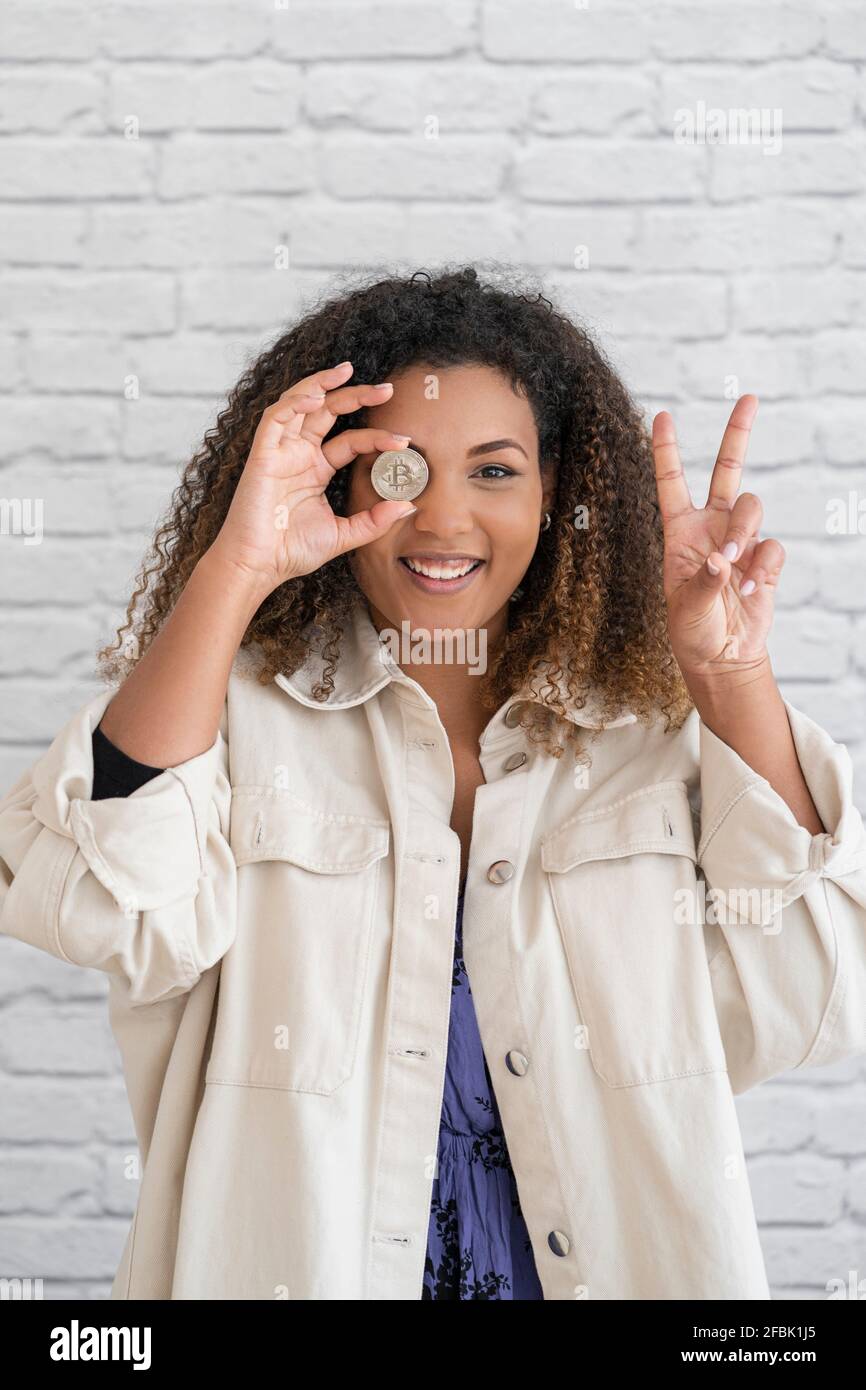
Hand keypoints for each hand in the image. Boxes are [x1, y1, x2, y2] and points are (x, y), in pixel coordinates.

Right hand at [208, 361, 415, 596]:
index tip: (403, 441)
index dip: (376, 437)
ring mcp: (280, 452)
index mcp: (316, 469)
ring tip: (348, 371)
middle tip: (387, 389)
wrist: (258, 566)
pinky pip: (275, 418)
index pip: (351, 441)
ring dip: (321, 384)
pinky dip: (293, 402)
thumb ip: (374, 521)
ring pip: (299, 404)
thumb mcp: (343, 535)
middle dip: (356, 395)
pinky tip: (315, 397)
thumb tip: (409, 506)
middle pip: (328, 412)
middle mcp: (299, 455)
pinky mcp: (262, 455)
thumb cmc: (291, 552)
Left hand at [651, 394, 784, 686]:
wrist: (722, 656)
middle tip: (749, 398)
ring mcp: (741, 540)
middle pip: (727, 470)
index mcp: (680, 531)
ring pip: (752, 507)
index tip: (660, 415)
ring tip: (734, 568)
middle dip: (738, 434)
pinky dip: (763, 567)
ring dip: (745, 531)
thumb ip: (703, 581)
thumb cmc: (692, 631)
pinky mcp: (765, 559)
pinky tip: (751, 590)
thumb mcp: (685, 608)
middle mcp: (711, 527)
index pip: (672, 482)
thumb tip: (722, 559)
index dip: (666, 449)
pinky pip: (772, 546)